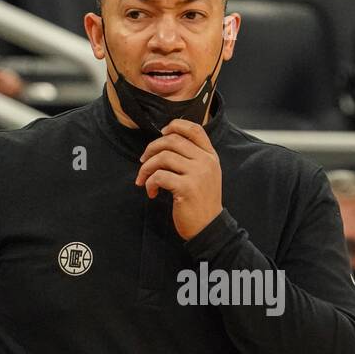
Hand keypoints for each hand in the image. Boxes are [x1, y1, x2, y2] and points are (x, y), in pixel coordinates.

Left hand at [136, 118, 222, 239]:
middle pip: (172, 140)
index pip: (194, 129)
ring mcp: (197, 174)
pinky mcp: (186, 188)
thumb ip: (193, 158)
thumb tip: (166, 142)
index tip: (162, 134)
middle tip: (143, 161)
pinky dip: (149, 183)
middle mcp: (206, 162)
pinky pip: (159, 176)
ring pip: (163, 157)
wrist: (208, 228)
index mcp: (211, 156)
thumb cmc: (201, 202)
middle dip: (151, 148)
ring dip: (146, 168)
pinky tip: (152, 192)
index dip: (174, 125)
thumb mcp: (205, 175)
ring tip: (143, 180)